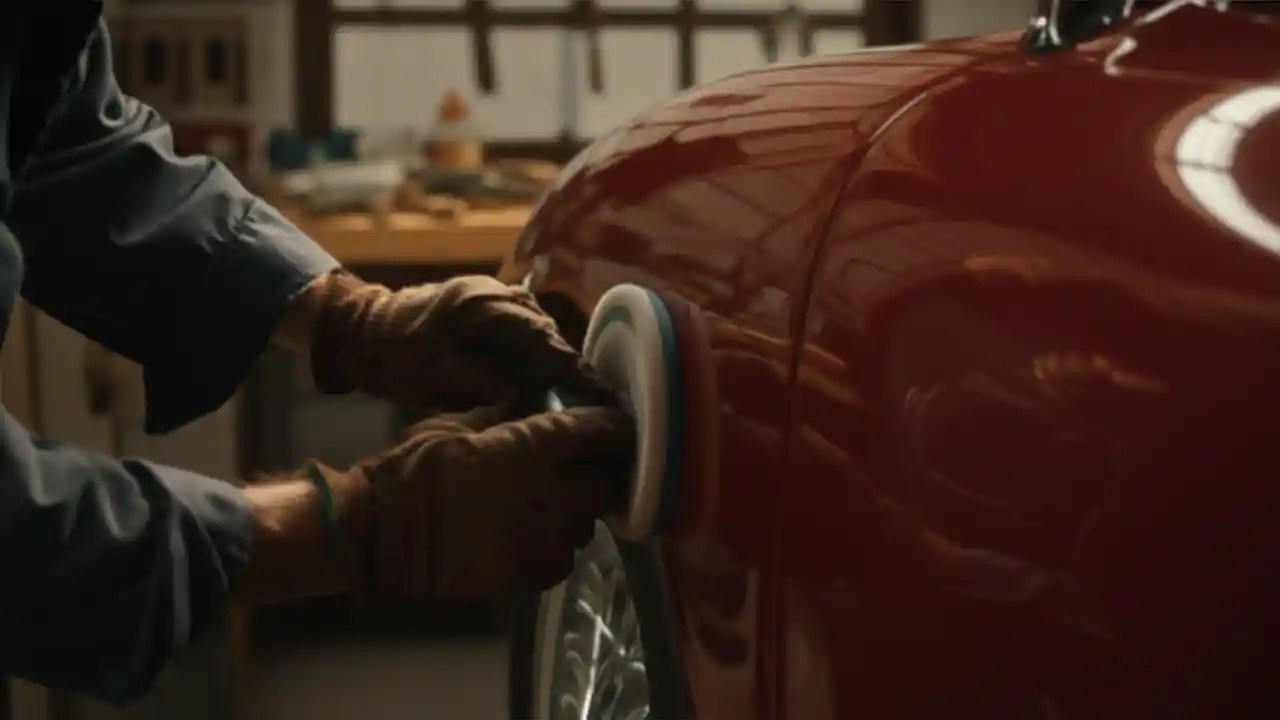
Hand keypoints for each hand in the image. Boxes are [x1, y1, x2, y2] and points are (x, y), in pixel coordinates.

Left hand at [308, 270, 608, 409]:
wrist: (368, 328)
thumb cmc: (394, 352)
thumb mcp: (432, 375)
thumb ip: (482, 382)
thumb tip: (528, 395)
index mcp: (485, 304)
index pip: (542, 341)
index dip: (576, 372)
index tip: (606, 398)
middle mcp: (502, 295)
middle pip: (550, 340)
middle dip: (574, 376)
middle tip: (604, 415)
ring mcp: (503, 299)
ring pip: (544, 341)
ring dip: (558, 373)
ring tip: (585, 408)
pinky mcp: (501, 312)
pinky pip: (532, 339)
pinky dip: (542, 365)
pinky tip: (553, 392)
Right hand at [328, 403, 633, 600]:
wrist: (378, 537)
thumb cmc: (411, 471)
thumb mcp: (457, 425)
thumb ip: (505, 415)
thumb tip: (531, 405)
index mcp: (532, 449)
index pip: (598, 432)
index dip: (614, 426)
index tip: (617, 424)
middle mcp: (551, 496)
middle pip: (606, 482)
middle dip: (601, 470)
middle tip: (587, 463)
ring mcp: (544, 542)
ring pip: (587, 522)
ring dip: (578, 509)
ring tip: (553, 500)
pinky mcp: (531, 577)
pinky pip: (563, 557)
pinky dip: (556, 542)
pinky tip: (532, 532)